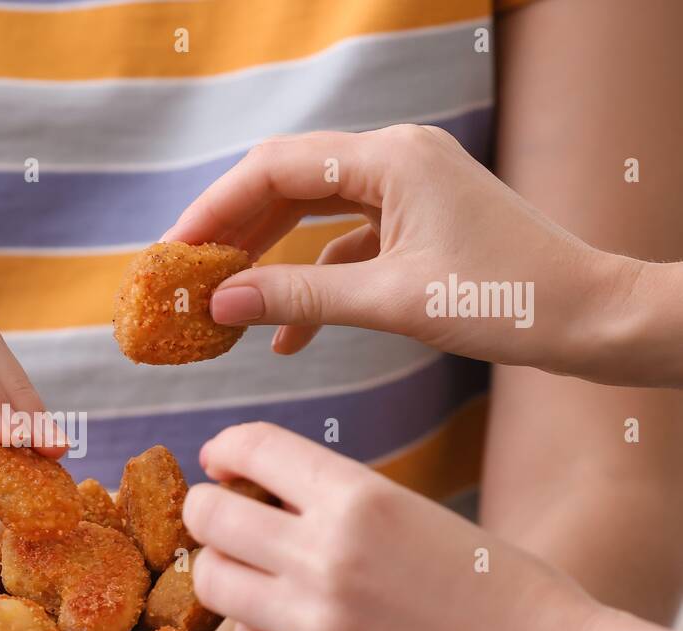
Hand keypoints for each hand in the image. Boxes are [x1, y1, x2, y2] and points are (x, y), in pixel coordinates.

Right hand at [165, 125, 656, 385]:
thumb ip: (299, 298)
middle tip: (186, 276)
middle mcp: (396, 160)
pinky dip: (312, 283)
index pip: (274, 168)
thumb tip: (219, 305)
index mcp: (391, 159)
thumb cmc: (508, 303)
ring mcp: (409, 192)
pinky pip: (346, 246)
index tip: (174, 252)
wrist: (593, 319)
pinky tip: (286, 334)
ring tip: (223, 303)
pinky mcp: (419, 225)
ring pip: (313, 214)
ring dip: (268, 258)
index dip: (214, 208)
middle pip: (287, 184)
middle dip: (233, 232)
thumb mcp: (392, 302)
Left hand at [182, 422, 600, 630]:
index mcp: (360, 498)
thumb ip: (338, 503)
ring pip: (213, 584)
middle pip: (208, 516)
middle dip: (208, 513)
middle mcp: (326, 555)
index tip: (222, 464)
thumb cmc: (496, 588)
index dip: (225, 449)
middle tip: (227, 525)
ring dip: (226, 577)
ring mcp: (316, 624)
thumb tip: (259, 494)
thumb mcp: (417, 514)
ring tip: (258, 582)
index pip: (252, 446)